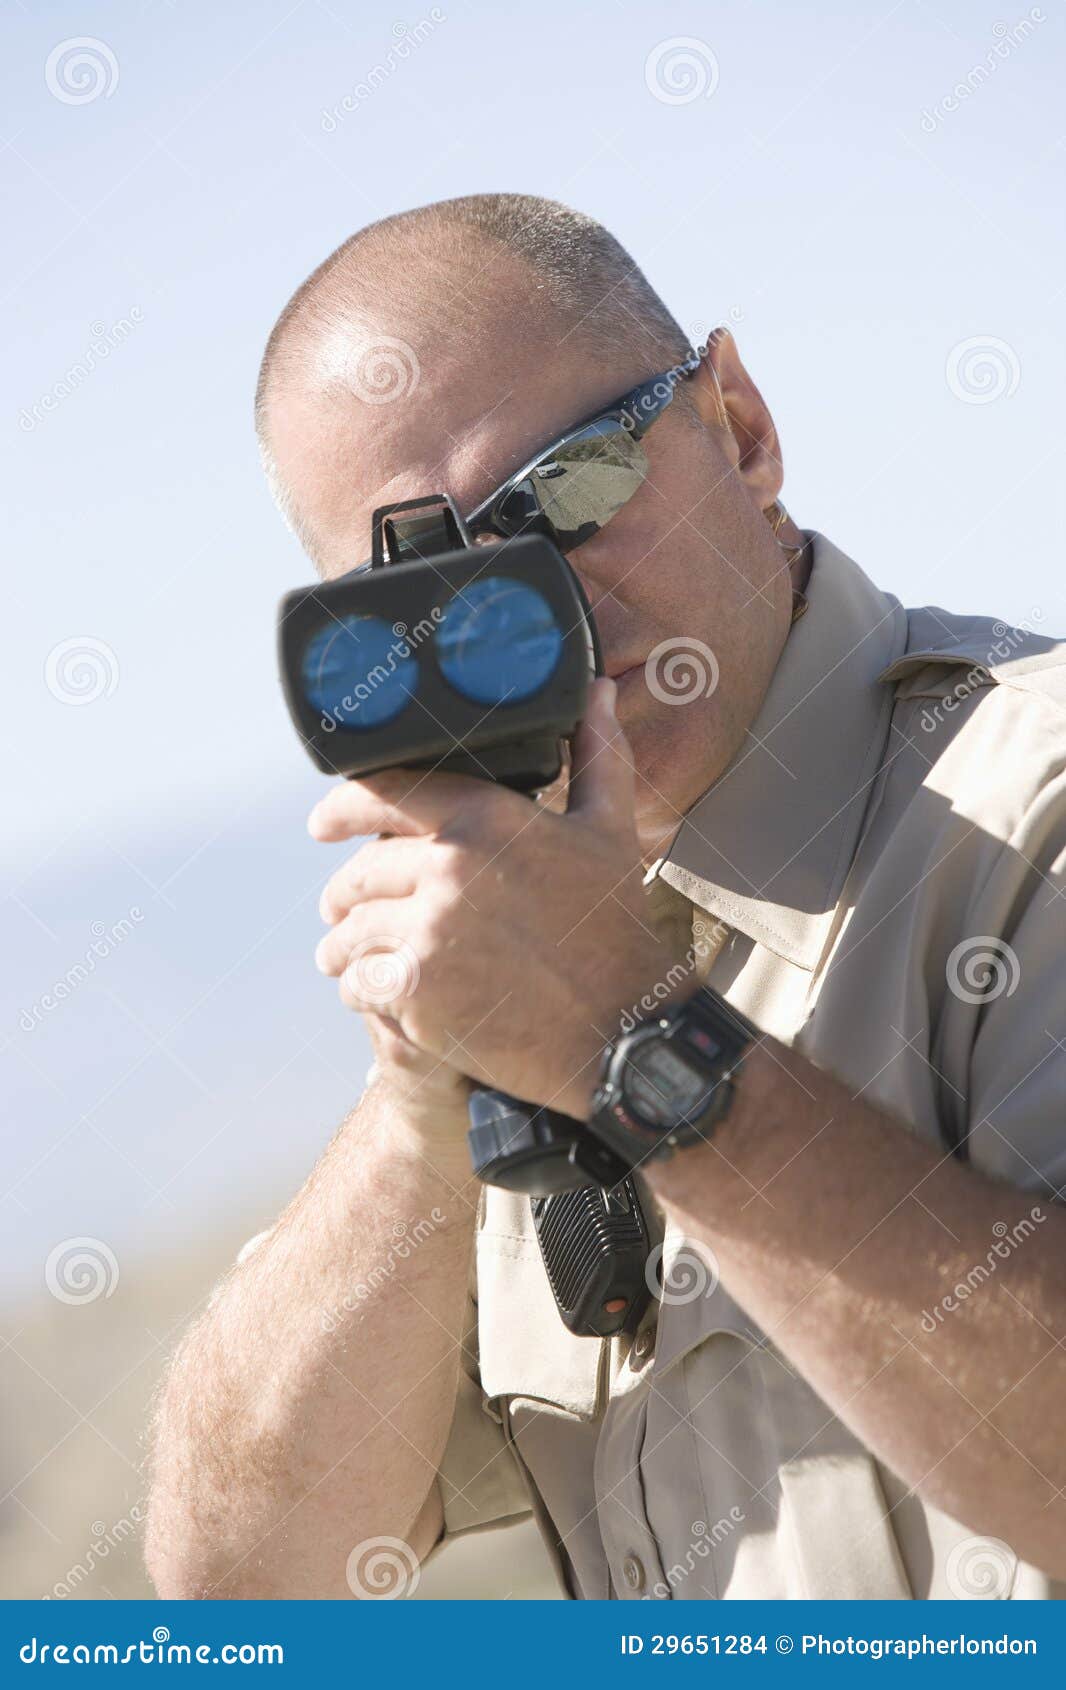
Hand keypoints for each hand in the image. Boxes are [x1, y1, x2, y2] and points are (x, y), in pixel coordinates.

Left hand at [309, 680, 683, 1119]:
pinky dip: (359, 989)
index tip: (322, 824)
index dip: (341, 809)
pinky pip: (359, 983)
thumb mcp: (610, 830)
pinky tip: (373, 993)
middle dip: (345, 894)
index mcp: (484, 817)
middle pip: (360, 874)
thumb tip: (597, 691)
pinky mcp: (417, 992)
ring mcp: (428, 931)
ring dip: (345, 946)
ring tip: (347, 957)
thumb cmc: (616, 926)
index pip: (381, 795)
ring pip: (351, 932)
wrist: (622, 1027)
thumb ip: (595, 754)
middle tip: (341, 908)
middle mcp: (448, 867)